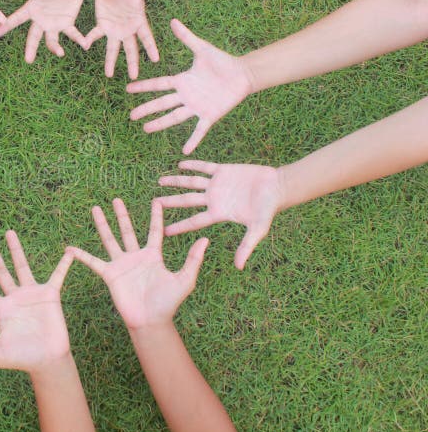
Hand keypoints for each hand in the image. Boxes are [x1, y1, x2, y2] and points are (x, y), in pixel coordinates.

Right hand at [0, 0, 86, 62]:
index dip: (7, 25)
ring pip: (52, 40)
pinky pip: (72, 34)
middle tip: (28, 60)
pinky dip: (79, 39)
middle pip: (34, 37)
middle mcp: (40, 20)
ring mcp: (53, 24)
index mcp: (32, 9)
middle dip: (31, 48)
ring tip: (60, 53)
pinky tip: (85, 45)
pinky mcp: (67, 25)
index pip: (17, 18)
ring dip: (55, 48)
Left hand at [0, 231, 73, 372]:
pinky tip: (68, 251)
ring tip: (9, 232)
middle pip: (1, 271)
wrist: (47, 361)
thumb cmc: (21, 359)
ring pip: (22, 266)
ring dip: (16, 250)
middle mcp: (15, 298)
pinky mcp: (50, 295)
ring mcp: (32, 294)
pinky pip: (58, 275)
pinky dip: (63, 264)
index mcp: (1, 308)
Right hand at [66, 198, 207, 328]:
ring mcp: (121, 264)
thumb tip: (206, 239)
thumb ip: (193, 259)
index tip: (156, 201)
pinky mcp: (110, 274)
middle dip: (122, 215)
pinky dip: (81, 256)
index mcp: (153, 256)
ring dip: (103, 224)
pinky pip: (93, 262)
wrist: (150, 321)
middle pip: (127, 230)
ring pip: (110, 239)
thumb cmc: (168, 302)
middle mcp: (136, 257)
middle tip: (116, 199)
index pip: (155, 231)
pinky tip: (70, 248)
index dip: (156, 217)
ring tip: (95, 208)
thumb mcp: (185, 279)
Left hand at [85, 0, 177, 79]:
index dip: (150, 48)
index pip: (146, 38)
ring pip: (113, 48)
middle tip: (134, 77)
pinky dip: (90, 40)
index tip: (155, 60)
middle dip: (132, 62)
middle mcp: (127, 30)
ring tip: (109, 75)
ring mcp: (114, 30)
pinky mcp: (102, 25)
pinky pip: (95, 34)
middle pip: (130, 49)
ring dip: (110, 61)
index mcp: (139, 22)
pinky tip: (85, 47)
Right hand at [127, 19, 252, 153]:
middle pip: (162, 103)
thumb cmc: (222, 61)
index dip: (143, 87)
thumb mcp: (202, 49)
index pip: (158, 84)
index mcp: (182, 80)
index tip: (128, 89)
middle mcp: (186, 95)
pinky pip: (199, 129)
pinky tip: (186, 150)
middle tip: (131, 116)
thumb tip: (172, 20)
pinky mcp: (210, 115)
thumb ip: (187, 37)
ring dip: (161, 124)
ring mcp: (196, 107)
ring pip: (175, 117)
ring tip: (146, 130)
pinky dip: (193, 140)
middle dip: (146, 109)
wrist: (242, 74)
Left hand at [158, 160, 282, 269]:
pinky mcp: (223, 171)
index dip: (179, 226)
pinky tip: (180, 164)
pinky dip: (193, 165)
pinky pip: (204, 167)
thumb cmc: (268, 210)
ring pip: (191, 182)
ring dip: (176, 181)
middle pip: (186, 201)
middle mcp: (214, 199)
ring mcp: (217, 185)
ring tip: (161, 180)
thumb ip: (246, 246)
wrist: (278, 187)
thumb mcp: (257, 230)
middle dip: (171, 201)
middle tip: (154, 202)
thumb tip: (239, 267)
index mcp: (218, 213)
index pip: (194, 221)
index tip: (163, 231)